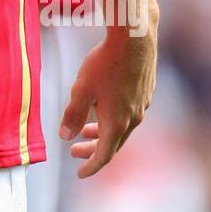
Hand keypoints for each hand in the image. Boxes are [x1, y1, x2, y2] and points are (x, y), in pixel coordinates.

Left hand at [59, 25, 157, 177]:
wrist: (135, 38)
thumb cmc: (105, 62)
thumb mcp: (81, 89)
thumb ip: (73, 115)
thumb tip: (65, 137)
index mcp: (117, 122)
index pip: (104, 155)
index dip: (91, 166)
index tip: (80, 174)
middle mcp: (133, 118)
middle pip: (113, 144)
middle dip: (93, 150)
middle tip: (74, 152)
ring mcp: (142, 105)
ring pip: (122, 128)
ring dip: (102, 133)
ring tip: (85, 131)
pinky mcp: (145, 92)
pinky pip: (129, 114)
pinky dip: (113, 119)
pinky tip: (103, 107)